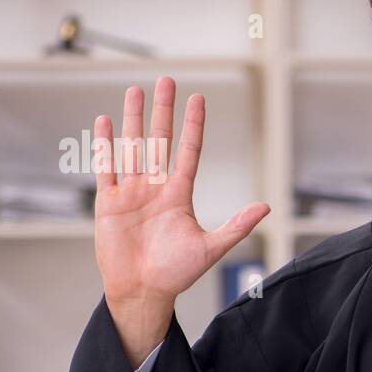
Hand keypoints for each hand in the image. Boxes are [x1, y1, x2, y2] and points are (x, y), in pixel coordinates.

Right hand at [93, 77, 269, 365]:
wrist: (142, 292)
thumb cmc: (176, 274)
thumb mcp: (211, 248)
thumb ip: (236, 226)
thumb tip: (266, 207)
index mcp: (179, 195)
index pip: (189, 151)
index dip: (194, 125)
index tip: (198, 99)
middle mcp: (155, 188)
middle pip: (159, 140)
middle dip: (163, 110)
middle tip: (166, 80)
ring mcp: (131, 193)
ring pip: (132, 147)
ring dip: (133, 119)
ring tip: (135, 90)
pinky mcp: (108, 203)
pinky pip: (106, 168)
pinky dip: (105, 145)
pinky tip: (106, 122)